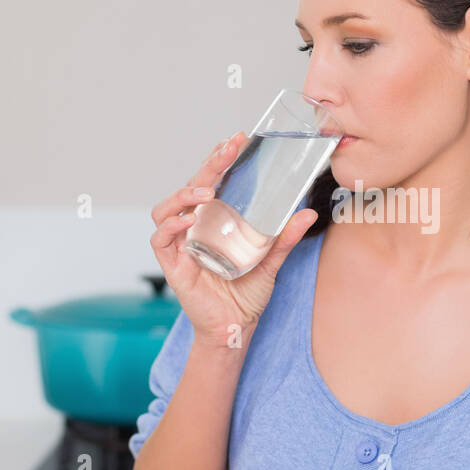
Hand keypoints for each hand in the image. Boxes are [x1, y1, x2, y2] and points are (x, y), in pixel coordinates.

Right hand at [150, 130, 318, 349]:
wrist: (235, 329)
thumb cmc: (246, 294)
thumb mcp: (271, 261)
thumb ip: (286, 238)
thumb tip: (309, 213)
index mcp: (214, 220)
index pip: (212, 182)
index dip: (220, 160)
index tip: (237, 140)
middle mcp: (194, 228)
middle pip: (191, 188)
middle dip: (208, 166)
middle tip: (227, 150)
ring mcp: (180, 245)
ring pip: (166, 209)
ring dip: (184, 194)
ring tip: (207, 191)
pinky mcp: (172, 265)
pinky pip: (161, 240)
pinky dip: (171, 227)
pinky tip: (188, 220)